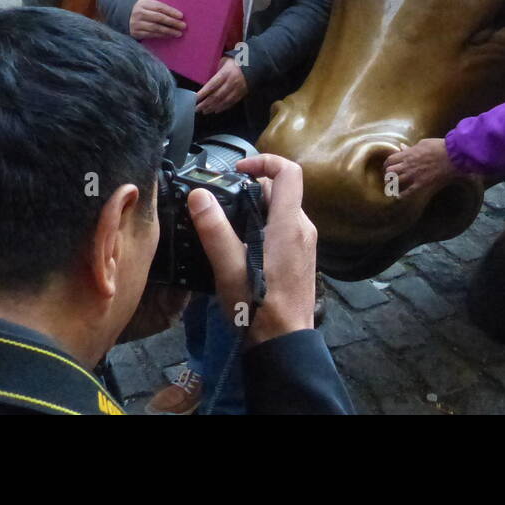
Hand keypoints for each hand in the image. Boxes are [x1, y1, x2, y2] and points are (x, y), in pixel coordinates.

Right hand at [128, 0, 185, 39]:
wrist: (124, 16)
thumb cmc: (143, 10)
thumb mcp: (148, 5)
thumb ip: (160, 8)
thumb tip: (178, 15)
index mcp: (144, 4)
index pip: (159, 7)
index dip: (171, 11)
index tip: (181, 16)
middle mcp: (139, 13)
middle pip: (158, 18)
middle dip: (172, 22)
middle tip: (183, 26)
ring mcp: (137, 24)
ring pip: (155, 28)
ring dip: (169, 31)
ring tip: (178, 33)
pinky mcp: (136, 33)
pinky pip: (151, 35)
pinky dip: (162, 35)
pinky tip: (169, 36)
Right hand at [188, 154, 315, 345]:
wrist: (284, 344)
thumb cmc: (259, 307)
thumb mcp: (230, 269)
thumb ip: (215, 230)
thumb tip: (199, 194)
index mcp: (290, 224)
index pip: (289, 172)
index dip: (264, 160)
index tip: (237, 170)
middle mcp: (303, 228)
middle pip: (281, 191)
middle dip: (251, 189)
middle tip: (222, 202)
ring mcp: (304, 245)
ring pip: (281, 211)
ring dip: (255, 209)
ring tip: (226, 225)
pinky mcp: (300, 259)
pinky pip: (282, 230)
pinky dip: (262, 226)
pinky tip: (240, 247)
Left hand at [196, 56, 247, 114]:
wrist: (255, 64)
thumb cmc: (237, 61)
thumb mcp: (225, 60)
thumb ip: (216, 68)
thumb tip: (205, 77)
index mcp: (226, 73)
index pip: (212, 85)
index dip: (203, 93)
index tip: (194, 98)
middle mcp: (231, 83)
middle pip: (216, 96)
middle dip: (205, 103)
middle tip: (196, 108)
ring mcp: (237, 89)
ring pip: (223, 101)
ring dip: (213, 107)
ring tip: (204, 111)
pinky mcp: (242, 93)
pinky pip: (231, 103)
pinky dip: (223, 107)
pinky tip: (216, 110)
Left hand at [384, 138, 460, 196]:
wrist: (451, 156)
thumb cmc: (438, 147)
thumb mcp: (422, 143)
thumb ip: (410, 147)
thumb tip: (401, 147)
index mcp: (407, 154)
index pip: (390, 160)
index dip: (386, 164)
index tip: (387, 167)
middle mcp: (407, 165)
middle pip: (390, 172)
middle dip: (388, 175)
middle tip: (389, 178)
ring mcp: (413, 176)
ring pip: (396, 182)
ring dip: (393, 185)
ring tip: (392, 187)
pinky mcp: (421, 184)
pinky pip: (408, 192)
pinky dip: (402, 195)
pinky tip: (399, 197)